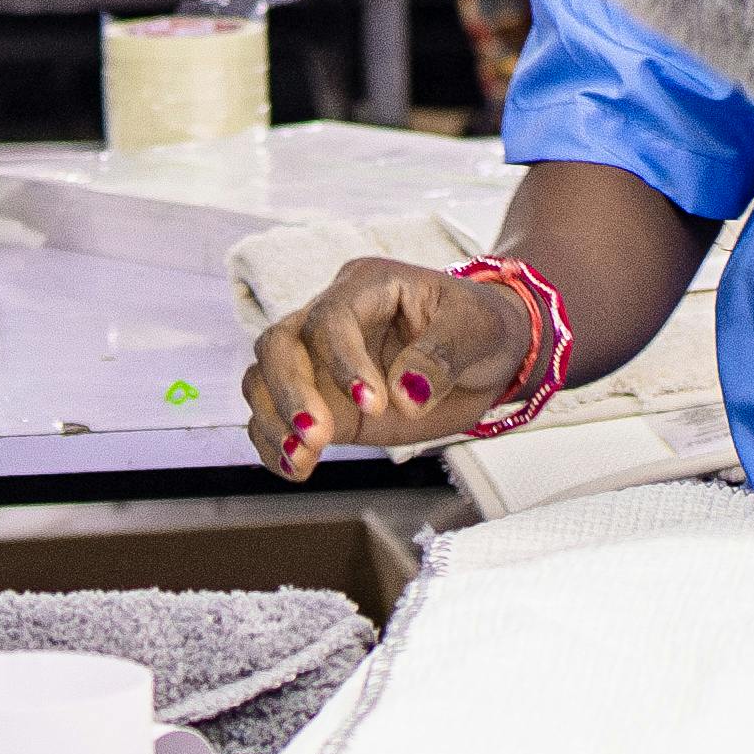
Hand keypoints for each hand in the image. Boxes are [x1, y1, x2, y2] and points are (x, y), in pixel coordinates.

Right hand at [241, 256, 533, 480]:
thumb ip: (441, 356)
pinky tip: (295, 468)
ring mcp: (321, 361)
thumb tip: (406, 395)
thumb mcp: (477, 330)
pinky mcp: (322, 401)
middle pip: (279, 342)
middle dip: (290, 391)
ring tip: (301, 458)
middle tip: (318, 435)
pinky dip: (275, 443)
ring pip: (264, 377)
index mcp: (368, 285)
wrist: (488, 353)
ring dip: (274, 419)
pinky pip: (276, 415)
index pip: (331, 315)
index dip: (342, 360)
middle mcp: (333, 318)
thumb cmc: (481, 327)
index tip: (376, 404)